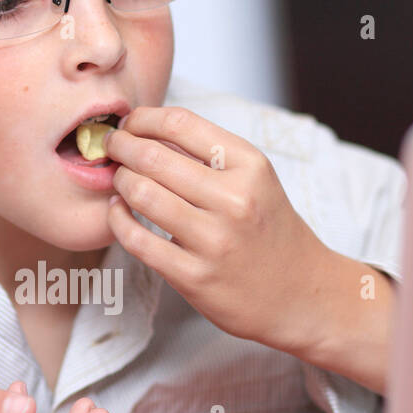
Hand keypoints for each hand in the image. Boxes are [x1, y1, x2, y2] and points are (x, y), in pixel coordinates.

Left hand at [105, 105, 338, 358]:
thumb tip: (149, 131)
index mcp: (250, 166)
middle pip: (154, 156)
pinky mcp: (195, 277)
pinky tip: (117, 212)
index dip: (143, 119)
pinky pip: (138, 240)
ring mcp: (214, 240)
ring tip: (118, 179)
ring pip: (142, 194)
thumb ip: (211, 155)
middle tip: (111, 147)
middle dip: (121, 147)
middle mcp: (234, 199)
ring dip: (119, 181)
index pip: (181, 123)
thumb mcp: (256, 180)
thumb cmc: (269, 231)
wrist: (300, 293)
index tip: (130, 125)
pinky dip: (117, 220)